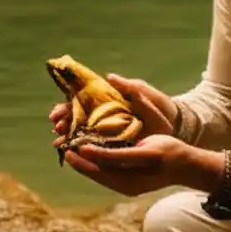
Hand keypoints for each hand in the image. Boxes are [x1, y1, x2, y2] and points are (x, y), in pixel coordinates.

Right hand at [47, 74, 178, 139]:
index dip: (66, 107)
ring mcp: (108, 132)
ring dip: (68, 138)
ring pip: (81, 134)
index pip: (80, 103)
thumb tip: (110, 76)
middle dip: (63, 123)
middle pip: (76, 119)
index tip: (56, 113)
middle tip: (57, 129)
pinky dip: (80, 151)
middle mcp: (103, 117)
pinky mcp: (114, 146)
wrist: (174, 127)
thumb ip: (129, 87)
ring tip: (59, 143)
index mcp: (107, 102)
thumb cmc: (158, 107)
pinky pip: (94, 148)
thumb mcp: (145, 94)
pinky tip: (70, 155)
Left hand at [63, 134, 211, 196]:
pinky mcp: (128, 182)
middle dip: (80, 161)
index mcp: (129, 180)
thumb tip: (94, 152)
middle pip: (96, 173)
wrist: (185, 165)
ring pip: (99, 174)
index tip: (73, 146)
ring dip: (85, 164)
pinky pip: (107, 174)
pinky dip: (96, 164)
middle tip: (65, 147)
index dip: (85, 157)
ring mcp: (127, 185)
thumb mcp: (146, 152)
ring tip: (72, 150)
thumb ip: (119, 155)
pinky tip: (89, 154)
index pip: (101, 168)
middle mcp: (125, 185)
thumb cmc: (168, 153)